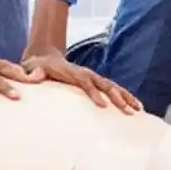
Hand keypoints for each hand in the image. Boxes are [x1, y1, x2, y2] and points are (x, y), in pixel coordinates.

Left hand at [21, 49, 141, 113]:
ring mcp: (93, 78)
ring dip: (126, 97)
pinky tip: (135, 107)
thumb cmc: (37, 67)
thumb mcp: (32, 69)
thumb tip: (32, 78)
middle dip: (118, 97)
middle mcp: (87, 74)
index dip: (94, 93)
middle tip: (127, 111)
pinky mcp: (95, 83)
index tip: (103, 106)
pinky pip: (113, 90)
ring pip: (113, 87)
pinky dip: (125, 97)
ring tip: (138, 109)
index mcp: (74, 73)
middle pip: (106, 85)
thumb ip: (33, 74)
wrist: (44, 58)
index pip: (86, 83)